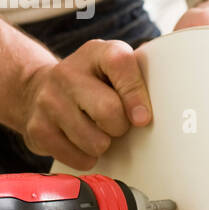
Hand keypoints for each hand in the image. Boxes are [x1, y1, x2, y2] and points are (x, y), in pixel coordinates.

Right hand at [20, 40, 152, 169]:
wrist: (37, 90)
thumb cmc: (90, 84)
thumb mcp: (112, 69)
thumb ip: (138, 79)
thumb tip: (171, 107)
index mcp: (95, 52)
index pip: (120, 64)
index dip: (136, 94)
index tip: (142, 117)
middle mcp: (68, 72)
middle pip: (109, 111)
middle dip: (120, 126)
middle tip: (116, 124)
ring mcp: (49, 100)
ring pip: (95, 140)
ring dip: (104, 144)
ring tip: (96, 131)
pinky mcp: (37, 129)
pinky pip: (78, 157)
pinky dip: (86, 157)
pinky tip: (80, 142)